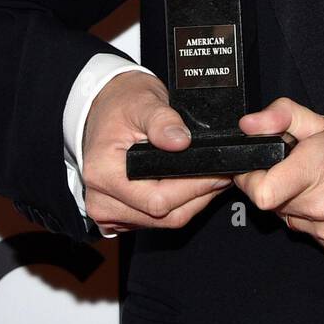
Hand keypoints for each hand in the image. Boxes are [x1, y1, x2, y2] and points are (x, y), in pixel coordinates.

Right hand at [81, 73, 232, 233]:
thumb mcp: (143, 102)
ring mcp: (108, 211)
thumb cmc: (121, 104)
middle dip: (198, 196)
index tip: (218, 171)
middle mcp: (101, 199)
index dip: (194, 187)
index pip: (157, 200)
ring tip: (209, 176)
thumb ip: (162, 121)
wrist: (104, 107)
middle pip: (163, 216)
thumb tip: (181, 141)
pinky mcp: (119, 215)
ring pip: (163, 221)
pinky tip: (189, 185)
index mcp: (103, 173)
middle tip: (222, 173)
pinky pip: (155, 220)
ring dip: (191, 202)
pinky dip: (176, 205)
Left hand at [233, 96, 323, 254]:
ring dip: (296, 203)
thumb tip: (249, 125)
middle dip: (277, 185)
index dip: (250, 177)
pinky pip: (312, 234)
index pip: (259, 192)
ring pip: (291, 220)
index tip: (257, 166)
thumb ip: (282, 118)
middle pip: (272, 204)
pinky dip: (317, 219)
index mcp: (317, 168)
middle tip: (300, 166)